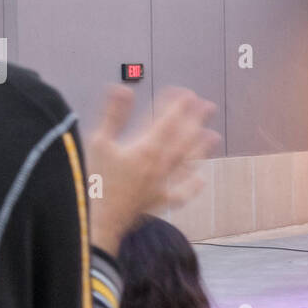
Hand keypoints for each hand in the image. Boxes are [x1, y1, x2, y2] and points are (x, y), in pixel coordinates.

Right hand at [85, 86, 218, 255]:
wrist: (97, 219)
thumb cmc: (94, 180)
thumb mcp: (99, 143)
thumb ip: (113, 115)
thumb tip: (122, 88)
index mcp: (146, 149)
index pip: (168, 122)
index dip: (179, 106)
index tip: (188, 93)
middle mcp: (159, 166)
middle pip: (183, 139)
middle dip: (196, 120)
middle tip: (208, 106)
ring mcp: (161, 185)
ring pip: (187, 163)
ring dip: (201, 148)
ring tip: (213, 136)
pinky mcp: (157, 202)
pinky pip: (180, 194)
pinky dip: (192, 187)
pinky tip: (200, 179)